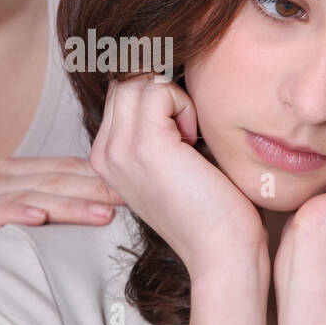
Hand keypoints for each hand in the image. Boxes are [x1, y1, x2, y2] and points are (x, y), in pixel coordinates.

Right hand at [0, 156, 124, 250]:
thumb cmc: (10, 265)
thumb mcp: (44, 229)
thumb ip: (67, 206)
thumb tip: (121, 194)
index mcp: (5, 174)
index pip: (57, 168)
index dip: (94, 175)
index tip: (130, 186)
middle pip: (44, 180)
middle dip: (88, 189)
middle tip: (124, 199)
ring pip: (21, 195)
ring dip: (64, 204)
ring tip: (100, 213)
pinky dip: (12, 212)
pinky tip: (39, 218)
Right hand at [88, 75, 266, 279]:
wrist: (221, 251)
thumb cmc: (211, 206)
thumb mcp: (174, 158)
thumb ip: (161, 123)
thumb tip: (168, 73)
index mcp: (106, 155)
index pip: (123, 91)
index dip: (159, 97)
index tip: (185, 130)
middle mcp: (104, 152)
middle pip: (128, 80)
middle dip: (164, 91)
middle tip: (190, 132)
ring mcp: (118, 149)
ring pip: (140, 80)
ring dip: (175, 97)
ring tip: (191, 137)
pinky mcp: (143, 145)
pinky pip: (160, 90)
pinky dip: (185, 105)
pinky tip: (195, 142)